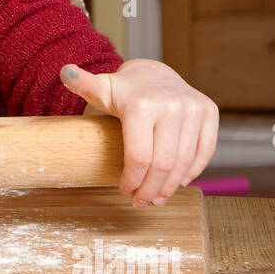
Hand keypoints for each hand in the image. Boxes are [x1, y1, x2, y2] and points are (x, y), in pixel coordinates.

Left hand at [60, 58, 217, 207]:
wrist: (154, 74)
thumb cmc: (122, 91)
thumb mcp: (101, 90)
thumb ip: (82, 85)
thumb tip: (65, 72)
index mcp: (141, 105)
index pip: (139, 156)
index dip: (131, 180)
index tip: (124, 191)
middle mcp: (171, 104)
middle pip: (162, 164)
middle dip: (150, 190)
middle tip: (140, 201)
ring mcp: (193, 108)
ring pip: (184, 162)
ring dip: (170, 187)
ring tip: (156, 198)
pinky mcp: (209, 111)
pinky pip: (204, 151)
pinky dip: (192, 171)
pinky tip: (177, 182)